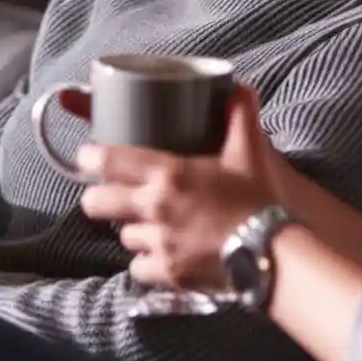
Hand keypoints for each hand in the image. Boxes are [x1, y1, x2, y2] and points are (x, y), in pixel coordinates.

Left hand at [80, 84, 278, 289]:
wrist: (273, 250)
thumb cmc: (258, 198)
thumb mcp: (250, 153)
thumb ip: (240, 117)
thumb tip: (240, 87)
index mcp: (167, 174)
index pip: (106, 161)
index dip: (90, 158)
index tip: (88, 157)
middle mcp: (153, 208)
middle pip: (97, 204)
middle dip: (100, 199)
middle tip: (113, 196)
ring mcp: (158, 244)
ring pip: (123, 237)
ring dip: (134, 231)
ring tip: (151, 228)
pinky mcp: (167, 273)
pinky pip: (140, 269)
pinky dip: (148, 264)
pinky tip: (162, 257)